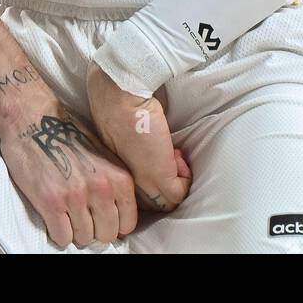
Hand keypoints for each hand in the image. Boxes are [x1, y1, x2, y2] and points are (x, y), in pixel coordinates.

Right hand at [0, 92, 138, 249]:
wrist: (33, 118)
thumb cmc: (66, 133)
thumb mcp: (103, 154)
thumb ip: (114, 183)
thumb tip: (116, 211)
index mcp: (119, 176)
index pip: (128, 223)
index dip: (114, 223)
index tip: (103, 219)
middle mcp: (102, 188)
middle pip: (107, 234)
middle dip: (95, 229)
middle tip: (83, 217)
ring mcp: (77, 196)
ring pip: (84, 239)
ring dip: (74, 230)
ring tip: (67, 212)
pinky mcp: (52, 202)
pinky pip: (62, 238)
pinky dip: (58, 231)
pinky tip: (54, 215)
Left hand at [86, 63, 191, 212]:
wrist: (120, 101)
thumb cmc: (120, 112)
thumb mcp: (121, 139)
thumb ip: (130, 155)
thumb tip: (147, 155)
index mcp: (118, 177)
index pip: (137, 195)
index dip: (150, 180)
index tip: (156, 160)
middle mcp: (129, 185)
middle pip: (151, 201)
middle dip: (164, 182)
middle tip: (168, 158)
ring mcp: (144, 182)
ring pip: (167, 201)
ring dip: (177, 180)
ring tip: (174, 155)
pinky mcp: (160, 177)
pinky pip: (179, 193)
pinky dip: (185, 178)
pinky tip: (177, 155)